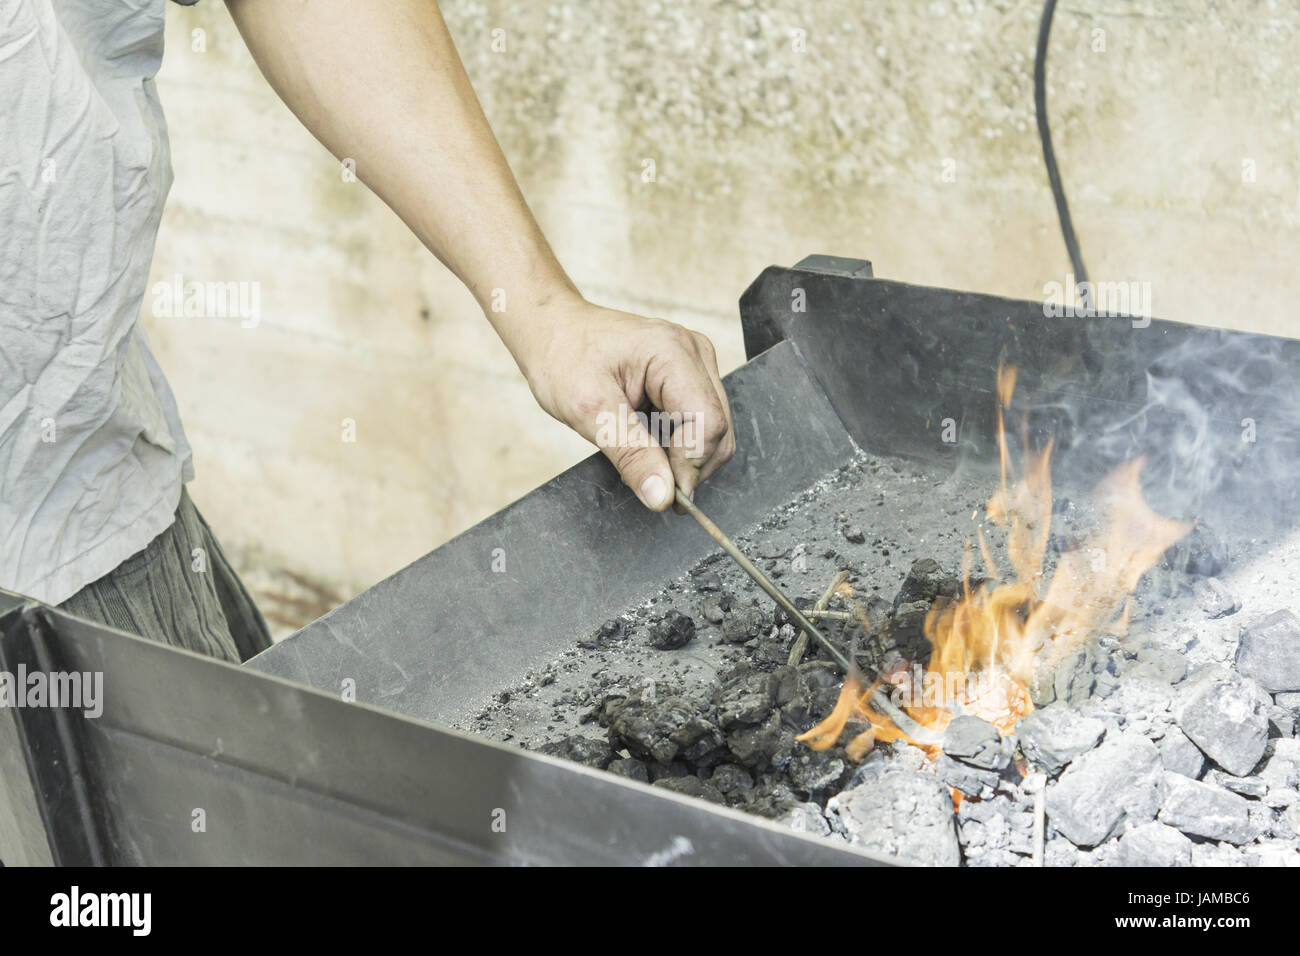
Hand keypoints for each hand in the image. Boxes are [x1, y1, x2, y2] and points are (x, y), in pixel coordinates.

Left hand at [515, 296, 734, 510]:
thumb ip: (631, 455)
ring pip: (713, 429)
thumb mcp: (588, 411)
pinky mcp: (690, 373)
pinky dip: (678, 442)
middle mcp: (694, 352)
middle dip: (688, 466)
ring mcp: (696, 361)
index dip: (690, 467)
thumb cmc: (563, 357)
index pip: (708, 424)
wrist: (553, 330)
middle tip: (647, 480)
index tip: (663, 494)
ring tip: (640, 454)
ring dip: (682, 456)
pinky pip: (700, 420)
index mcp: (673, 353)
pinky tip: (647, 439)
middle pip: (718, 429)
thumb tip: (662, 496)